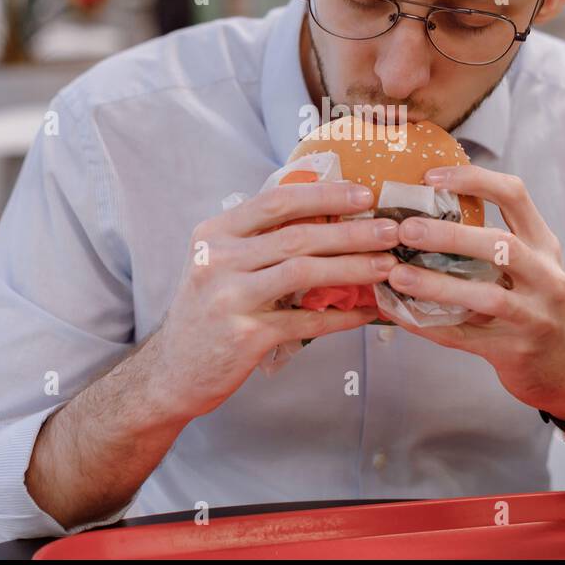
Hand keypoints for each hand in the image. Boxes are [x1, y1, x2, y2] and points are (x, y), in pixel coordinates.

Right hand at [147, 181, 399, 421]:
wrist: (173, 371)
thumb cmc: (207, 311)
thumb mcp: (218, 263)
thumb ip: (258, 239)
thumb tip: (324, 214)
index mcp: (215, 234)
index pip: (276, 202)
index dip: (324, 195)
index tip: (362, 193)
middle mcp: (219, 260)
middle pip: (297, 236)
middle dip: (352, 231)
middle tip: (391, 230)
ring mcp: (230, 299)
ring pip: (304, 273)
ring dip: (353, 267)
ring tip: (387, 265)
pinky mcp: (246, 336)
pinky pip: (305, 322)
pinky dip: (341, 317)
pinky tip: (366, 313)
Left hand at [384, 165, 564, 421]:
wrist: (563, 368)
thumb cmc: (534, 306)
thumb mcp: (530, 265)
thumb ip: (492, 240)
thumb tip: (423, 212)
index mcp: (544, 244)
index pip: (514, 195)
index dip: (473, 180)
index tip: (431, 177)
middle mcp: (545, 275)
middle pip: (500, 245)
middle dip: (449, 235)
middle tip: (406, 229)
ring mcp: (533, 315)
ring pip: (485, 295)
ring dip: (436, 284)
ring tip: (397, 274)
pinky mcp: (514, 350)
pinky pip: (464, 335)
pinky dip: (429, 324)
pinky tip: (399, 313)